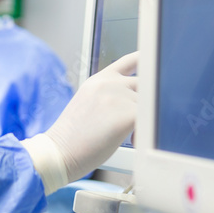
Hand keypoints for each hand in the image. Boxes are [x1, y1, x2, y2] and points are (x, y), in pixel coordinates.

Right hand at [45, 52, 138, 182]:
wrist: (59, 152)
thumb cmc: (72, 137)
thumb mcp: (89, 105)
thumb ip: (112, 96)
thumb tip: (135, 102)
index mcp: (100, 79)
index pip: (130, 61)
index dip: (145, 60)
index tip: (155, 60)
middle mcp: (110, 83)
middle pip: (146, 86)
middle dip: (145, 104)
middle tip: (136, 123)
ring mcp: (119, 96)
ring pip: (148, 106)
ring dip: (144, 122)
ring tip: (129, 136)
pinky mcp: (128, 114)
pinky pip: (149, 121)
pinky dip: (145, 133)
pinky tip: (132, 140)